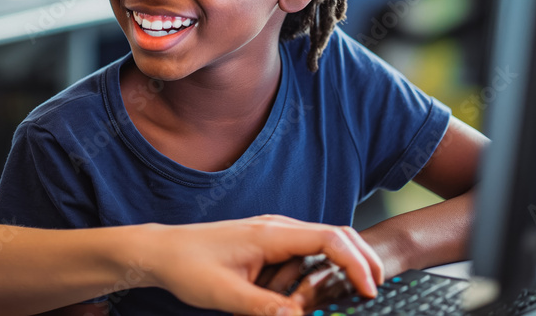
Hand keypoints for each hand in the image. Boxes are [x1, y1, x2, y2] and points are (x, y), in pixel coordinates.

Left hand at [144, 215, 383, 315]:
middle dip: (360, 259)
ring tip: (336, 297)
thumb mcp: (226, 295)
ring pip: (320, 246)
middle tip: (374, 288)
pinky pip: (302, 254)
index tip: (370, 289)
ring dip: (335, 268)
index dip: (356, 263)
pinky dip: (315, 271)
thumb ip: (266, 308)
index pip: (329, 239)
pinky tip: (308, 292)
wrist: (161, 251)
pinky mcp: (267, 244)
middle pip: (335, 235)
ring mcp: (272, 233)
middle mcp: (277, 228)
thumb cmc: (188, 266)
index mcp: (271, 234)